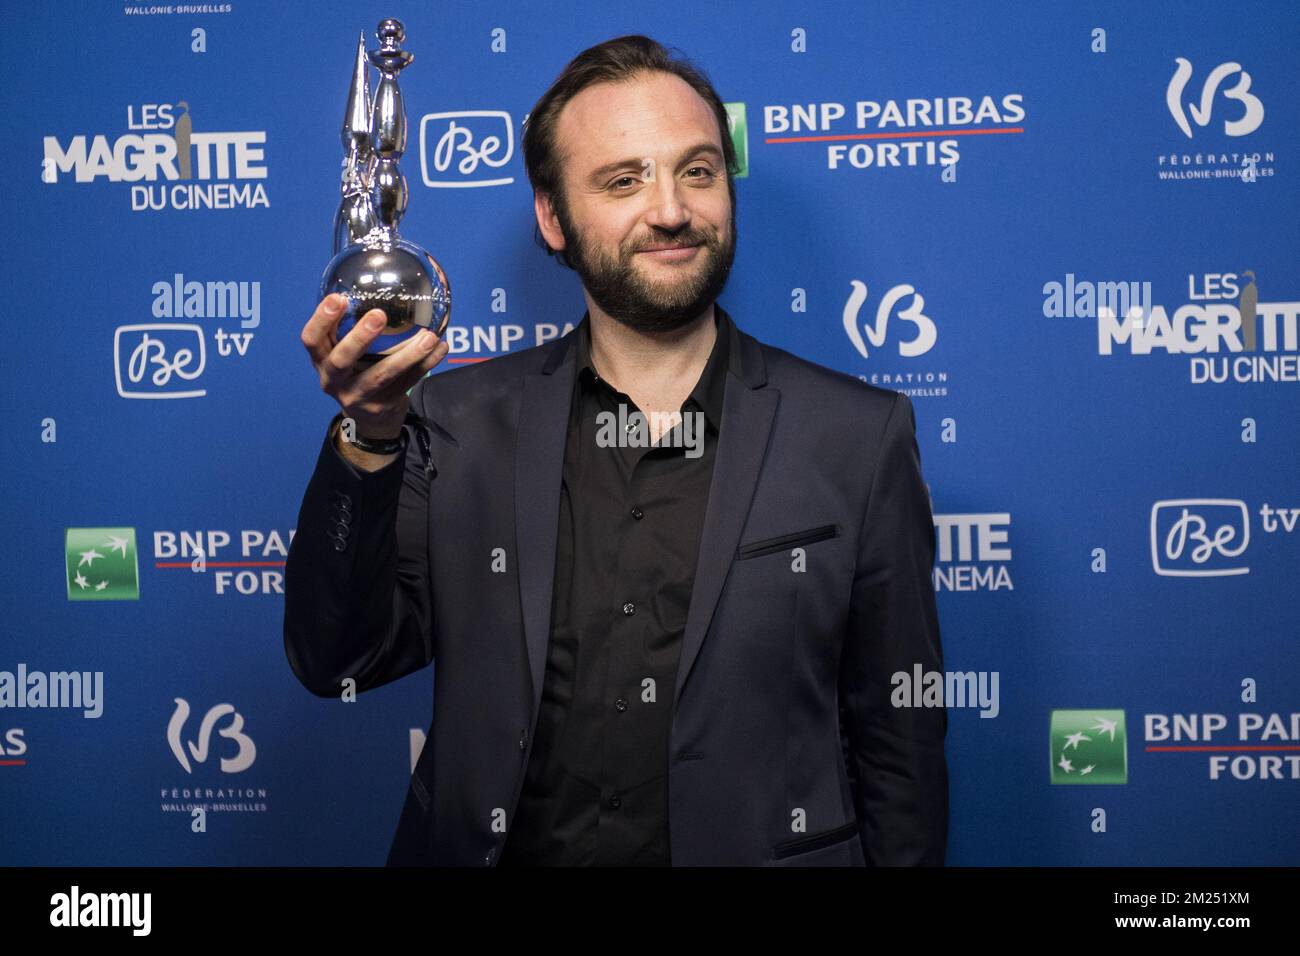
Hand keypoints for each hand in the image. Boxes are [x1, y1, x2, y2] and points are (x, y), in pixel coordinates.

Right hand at [301, 293, 448, 439]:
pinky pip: (407, 382)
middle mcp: (333, 380)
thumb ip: (349, 328)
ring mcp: (357, 396)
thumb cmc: (356, 371)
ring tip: (428, 336)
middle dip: (359, 337)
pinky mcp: (382, 405)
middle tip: (379, 315)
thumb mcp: (343, 353)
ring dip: (408, 354)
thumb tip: (380, 284)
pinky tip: (440, 348)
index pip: (311, 339)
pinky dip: (426, 364)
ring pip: (383, 375)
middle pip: (341, 360)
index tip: (338, 298)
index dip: (321, 319)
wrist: (368, 418)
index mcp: (321, 361)